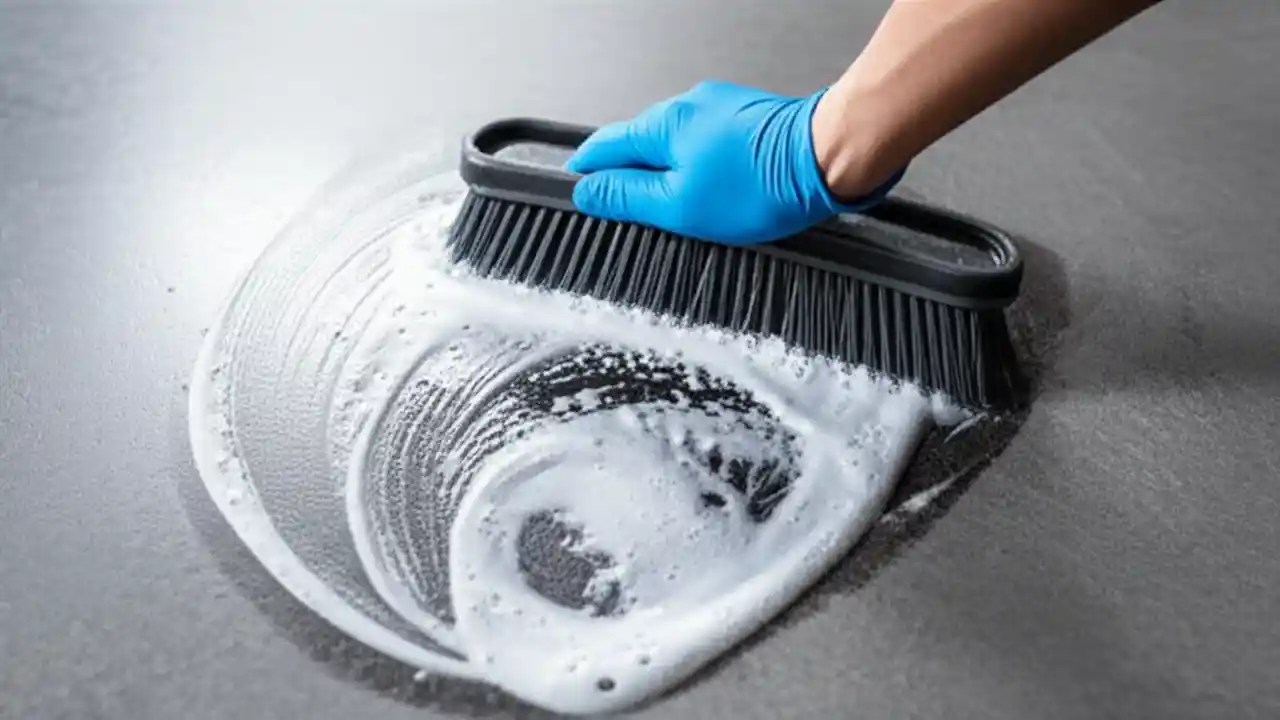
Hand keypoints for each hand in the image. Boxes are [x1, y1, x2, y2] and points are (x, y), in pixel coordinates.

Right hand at [565, 80, 902, 245]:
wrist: (830, 157)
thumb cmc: (763, 182)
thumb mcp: (680, 205)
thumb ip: (629, 199)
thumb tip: (587, 193)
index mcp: (662, 125)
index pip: (605, 146)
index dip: (588, 170)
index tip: (577, 183)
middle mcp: (688, 106)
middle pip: (640, 142)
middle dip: (627, 170)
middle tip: (617, 203)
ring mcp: (721, 108)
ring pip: (676, 141)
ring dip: (666, 168)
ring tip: (667, 203)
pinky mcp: (748, 118)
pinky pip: (706, 141)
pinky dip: (696, 163)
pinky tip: (710, 188)